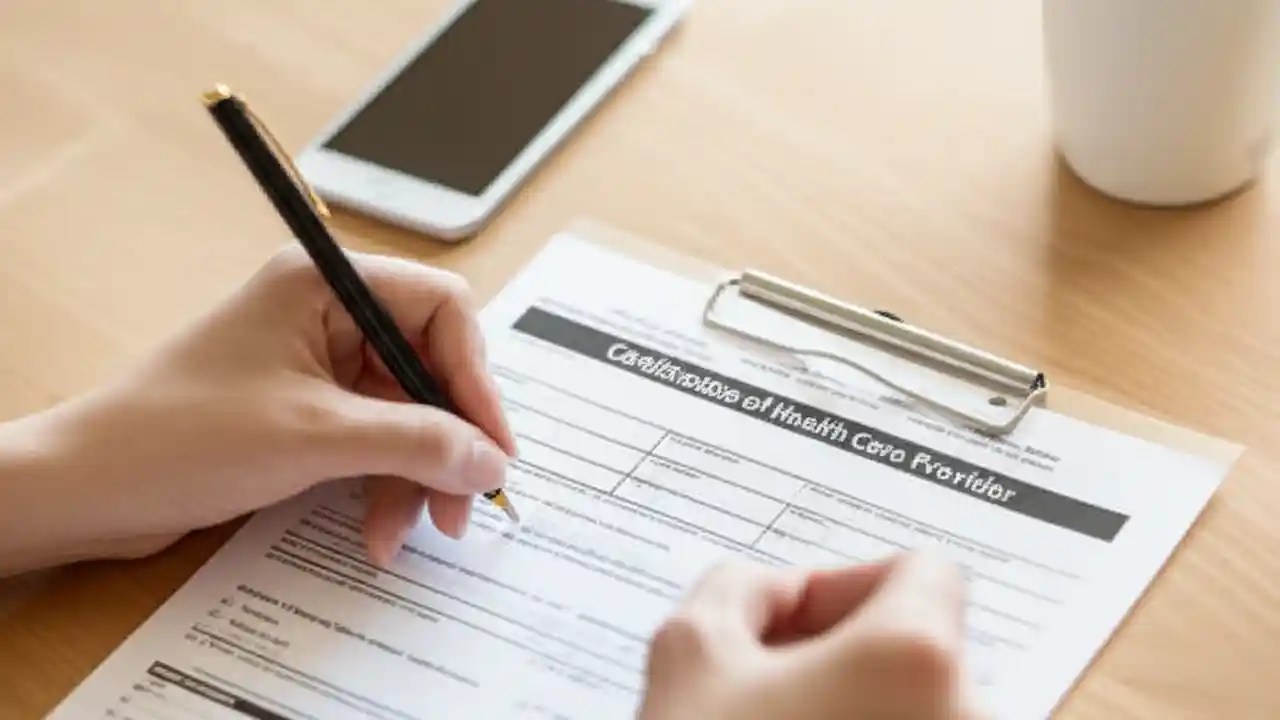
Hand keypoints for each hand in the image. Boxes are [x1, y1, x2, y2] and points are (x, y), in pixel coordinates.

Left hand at [0, 246, 513, 574]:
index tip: (492, 444)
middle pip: (430, 368)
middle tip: (464, 502)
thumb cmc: (178, 437)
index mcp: (326, 284)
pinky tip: (377, 529)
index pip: (442, 309)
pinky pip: (375, 440)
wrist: (89, 489)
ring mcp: (318, 363)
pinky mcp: (307, 408)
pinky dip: (383, 484)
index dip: (476, 378)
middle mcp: (328, 314)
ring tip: (404, 533)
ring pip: (406, 413)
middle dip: (447, 441)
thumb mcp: (315, 438)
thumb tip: (490, 458)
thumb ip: (416, 442)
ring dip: (415, 476)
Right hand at [637, 551, 983, 719]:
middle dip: (841, 647)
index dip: (844, 583)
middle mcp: (969, 714)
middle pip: (922, 641)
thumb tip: (767, 593)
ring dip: (853, 697)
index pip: (923, 568)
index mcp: (918, 656)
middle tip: (763, 679)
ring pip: (917, 701)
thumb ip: (734, 586)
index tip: (790, 621)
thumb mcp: (688, 656)